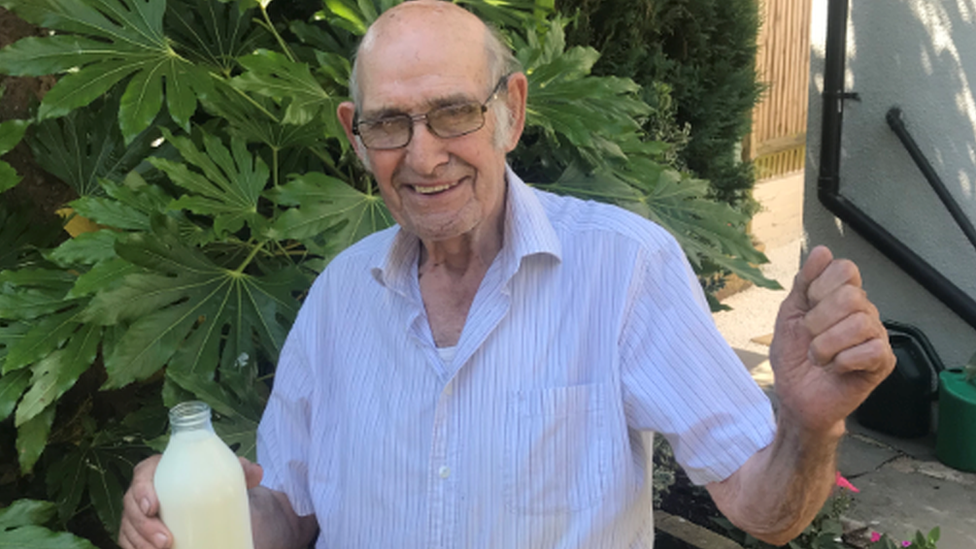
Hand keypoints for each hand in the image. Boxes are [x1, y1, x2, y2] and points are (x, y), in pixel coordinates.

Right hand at [119, 454, 263, 548]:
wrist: (213, 504)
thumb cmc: (214, 484)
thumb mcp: (227, 476)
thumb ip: (241, 471)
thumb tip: (256, 473)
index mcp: (160, 470)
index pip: (142, 474)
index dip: (141, 490)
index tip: (153, 506)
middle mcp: (145, 491)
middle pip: (131, 506)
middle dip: (144, 526)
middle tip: (166, 541)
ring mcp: (140, 514)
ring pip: (129, 528)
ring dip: (140, 543)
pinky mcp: (140, 533)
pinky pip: (130, 543)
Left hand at [769, 246, 895, 434]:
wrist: (796, 397)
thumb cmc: (794, 356)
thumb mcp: (790, 313)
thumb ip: (804, 282)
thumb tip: (823, 250)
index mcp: (842, 296)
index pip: (845, 269)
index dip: (819, 288)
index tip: (807, 308)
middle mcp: (864, 312)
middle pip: (851, 296)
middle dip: (818, 320)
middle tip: (811, 338)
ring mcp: (876, 336)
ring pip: (859, 323)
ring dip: (826, 344)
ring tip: (819, 357)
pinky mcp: (882, 362)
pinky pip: (870, 350)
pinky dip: (842, 361)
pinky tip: (835, 368)